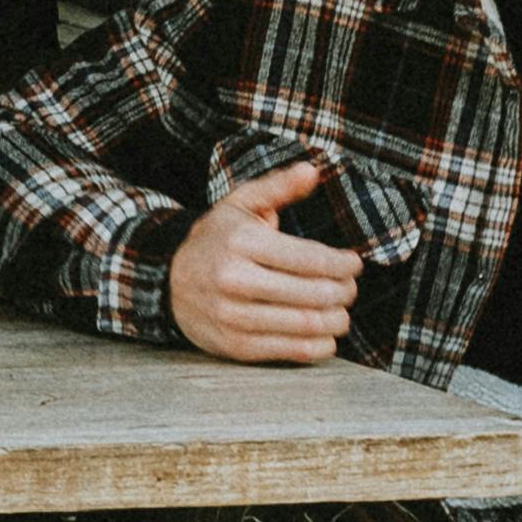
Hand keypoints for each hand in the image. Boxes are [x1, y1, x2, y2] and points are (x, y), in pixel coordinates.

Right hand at [167, 161, 358, 364]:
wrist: (167, 283)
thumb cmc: (215, 241)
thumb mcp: (239, 205)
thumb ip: (278, 187)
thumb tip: (312, 170)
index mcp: (240, 242)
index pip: (310, 258)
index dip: (344, 264)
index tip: (354, 263)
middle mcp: (234, 280)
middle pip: (316, 293)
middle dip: (345, 291)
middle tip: (349, 287)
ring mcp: (233, 316)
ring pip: (309, 324)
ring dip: (337, 318)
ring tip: (340, 309)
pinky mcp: (236, 345)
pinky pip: (294, 350)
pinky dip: (321, 344)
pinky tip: (325, 333)